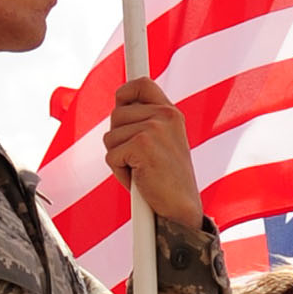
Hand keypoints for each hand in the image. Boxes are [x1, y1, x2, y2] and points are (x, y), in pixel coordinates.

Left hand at [103, 79, 203, 230]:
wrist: (182, 209)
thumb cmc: (167, 181)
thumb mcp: (164, 143)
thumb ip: (146, 122)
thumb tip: (118, 106)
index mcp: (171, 113)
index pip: (142, 84)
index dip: (125, 91)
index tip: (120, 100)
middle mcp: (165, 115)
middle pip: (116, 114)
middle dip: (119, 139)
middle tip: (138, 159)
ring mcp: (154, 128)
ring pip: (110, 136)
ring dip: (119, 158)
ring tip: (141, 170)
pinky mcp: (142, 145)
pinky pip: (111, 155)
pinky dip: (119, 172)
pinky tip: (139, 180)